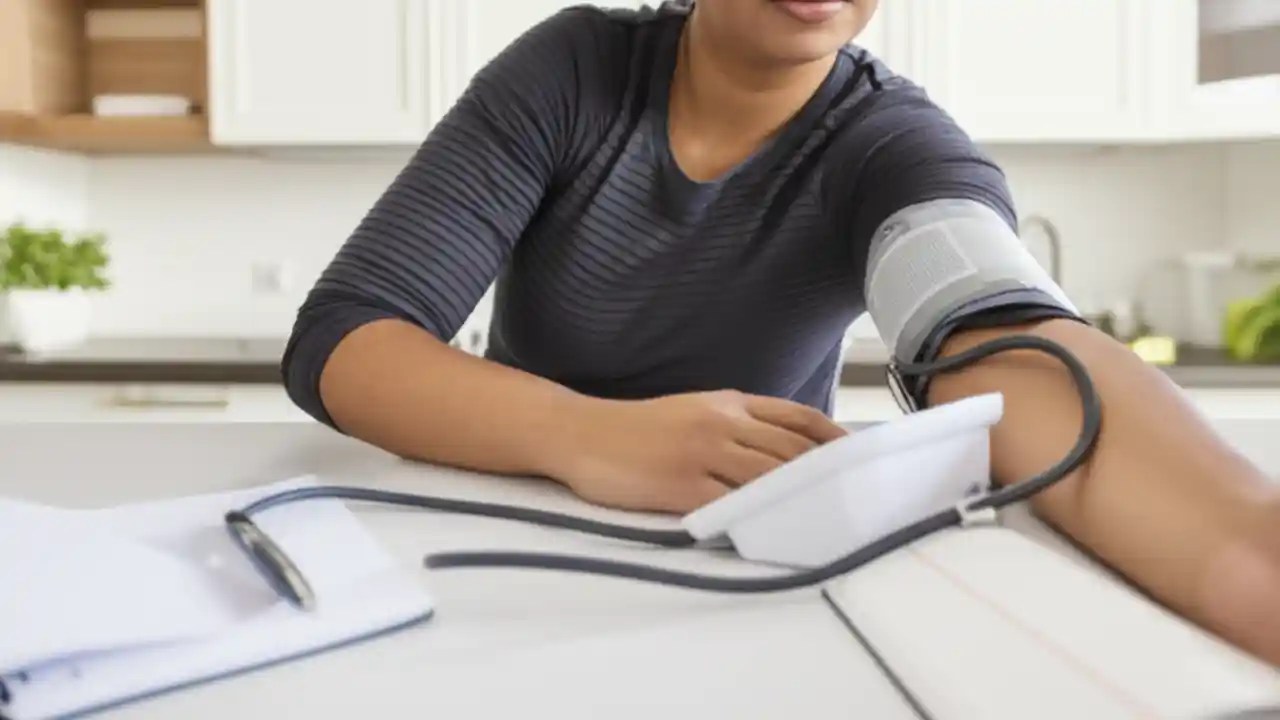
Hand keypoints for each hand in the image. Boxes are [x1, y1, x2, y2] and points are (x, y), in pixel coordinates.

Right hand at [553, 390, 847, 513]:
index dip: (833, 439)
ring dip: (801, 501)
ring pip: (768, 478)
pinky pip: (730, 506)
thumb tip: (783, 451)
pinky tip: (776, 533)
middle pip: (791, 451)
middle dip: (827, 476)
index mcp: (728, 403)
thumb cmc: (637, 428)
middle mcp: (721, 423)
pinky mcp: (681, 486)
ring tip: (828, 521)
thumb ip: (736, 423)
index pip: (797, 418)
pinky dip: (757, 520)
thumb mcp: (693, 409)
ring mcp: (702, 454)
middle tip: (855, 499)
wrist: (582, 434)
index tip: (859, 458)